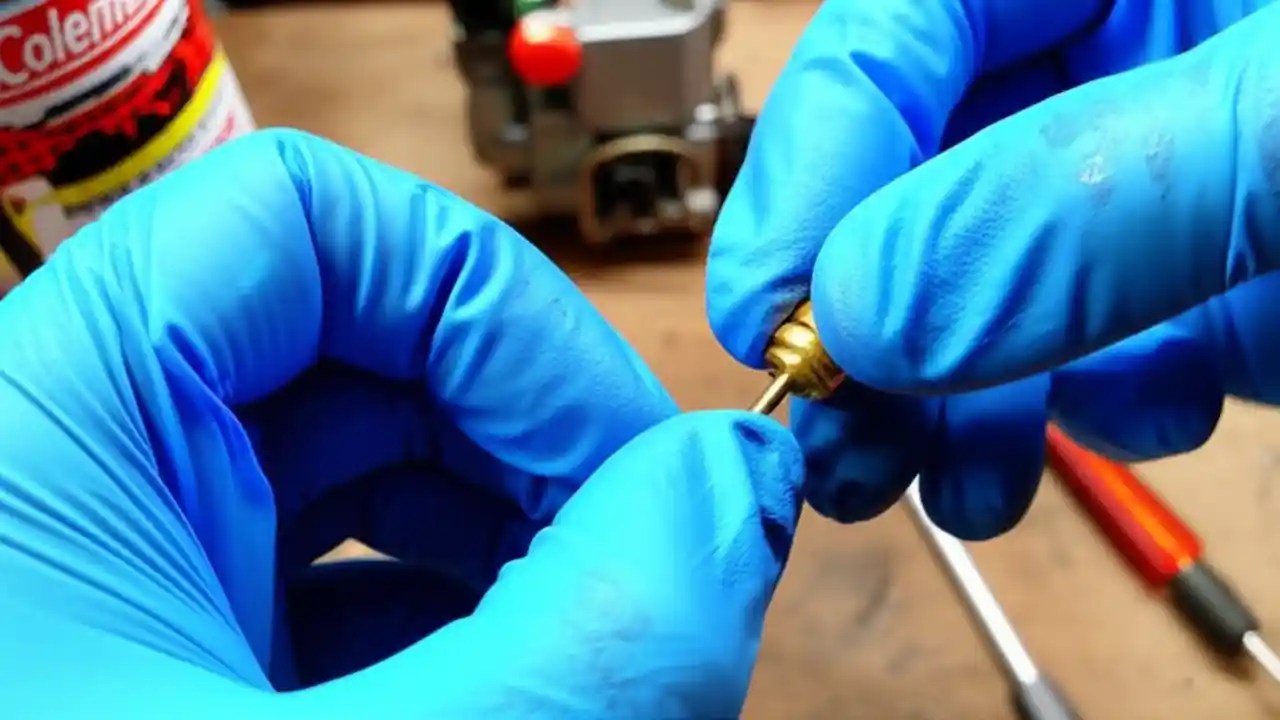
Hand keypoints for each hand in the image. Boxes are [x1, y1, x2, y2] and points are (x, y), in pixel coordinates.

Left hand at [0, 129, 803, 716]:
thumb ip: (593, 631)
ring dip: (508, 531)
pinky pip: (333, 573)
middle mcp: (72, 479)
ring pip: (361, 463)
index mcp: (45, 439)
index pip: (306, 219)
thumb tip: (733, 491)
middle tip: (636, 550)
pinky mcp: (169, 650)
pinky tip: (502, 672)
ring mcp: (126, 570)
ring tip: (585, 623)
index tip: (614, 444)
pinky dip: (452, 611)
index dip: (497, 309)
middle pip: (358, 342)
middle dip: (530, 439)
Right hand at [708, 1, 1279, 538]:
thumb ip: (1071, 205)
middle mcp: (1109, 78)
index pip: (890, 44)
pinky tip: (1138, 415)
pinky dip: (1098, 416)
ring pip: (982, 300)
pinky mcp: (1194, 297)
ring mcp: (1148, 198)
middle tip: (829, 433)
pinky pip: (1094, 363)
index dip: (805, 174)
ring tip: (948, 485)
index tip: (767, 312)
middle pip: (907, 188)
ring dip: (953, 407)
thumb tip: (860, 309)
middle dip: (861, 326)